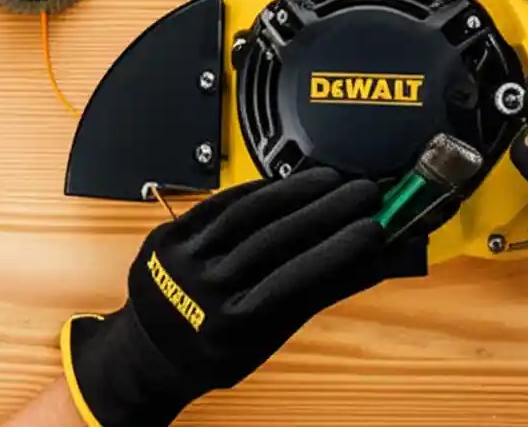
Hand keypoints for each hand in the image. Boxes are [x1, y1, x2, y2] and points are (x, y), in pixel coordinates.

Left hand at [60, 168, 425, 426]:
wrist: (152, 348)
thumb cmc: (219, 348)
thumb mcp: (271, 335)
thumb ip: (320, 294)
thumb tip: (375, 261)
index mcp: (233, 327)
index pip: (297, 280)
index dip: (340, 250)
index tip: (376, 229)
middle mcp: (203, 290)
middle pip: (277, 238)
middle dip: (329, 210)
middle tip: (366, 192)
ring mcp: (183, 258)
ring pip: (250, 212)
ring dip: (298, 190)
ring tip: (333, 179)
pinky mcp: (169, 233)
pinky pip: (222, 202)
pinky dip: (261, 188)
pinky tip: (290, 181)